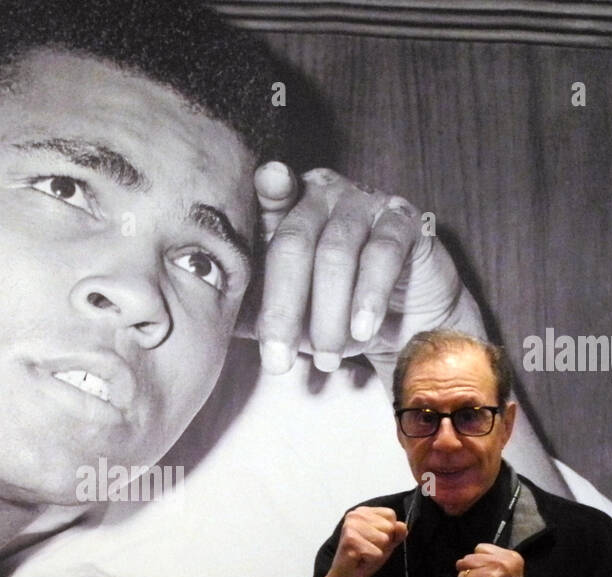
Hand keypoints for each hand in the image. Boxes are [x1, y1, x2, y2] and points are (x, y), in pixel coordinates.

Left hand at [246, 162, 465, 372]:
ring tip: (326, 358)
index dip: (267, 190)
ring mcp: (365, 203)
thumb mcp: (283, 312)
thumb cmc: (329, 313)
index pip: (268, 201)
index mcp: (284, 208)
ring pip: (336, 254)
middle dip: (283, 308)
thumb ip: (247, 305)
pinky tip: (363, 331)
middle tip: (278, 361)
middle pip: (294, 242)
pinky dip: (369, 297)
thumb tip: (208, 313)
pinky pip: (383, 255)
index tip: (267, 180)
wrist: (401, 326)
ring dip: (328, 315)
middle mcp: (322, 195)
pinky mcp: (403, 222)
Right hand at [329, 506, 407, 576]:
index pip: (390, 515)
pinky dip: (371, 560)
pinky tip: (359, 560)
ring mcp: (350, 527)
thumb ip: (397, 533)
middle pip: (388, 527)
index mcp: (362, 511)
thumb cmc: (364, 558)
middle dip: (383, 544)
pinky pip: (377, 553)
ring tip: (364, 554)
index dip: (389, 532)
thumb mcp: (386, 543)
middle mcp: (354, 515)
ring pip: (384, 540)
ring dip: (377, 552)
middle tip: (368, 549)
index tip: (374, 540)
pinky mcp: (350, 541)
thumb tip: (402, 525)